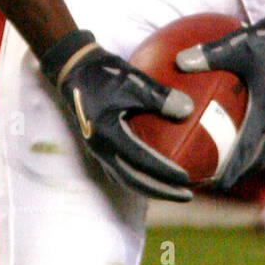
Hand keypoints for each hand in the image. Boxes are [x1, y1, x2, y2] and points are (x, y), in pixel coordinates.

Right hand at [42, 29, 194, 201]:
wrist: (75, 69)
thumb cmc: (106, 74)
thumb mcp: (134, 82)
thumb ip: (160, 97)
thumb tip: (189, 110)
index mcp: (108, 134)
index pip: (142, 161)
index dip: (165, 172)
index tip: (187, 178)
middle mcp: (101, 148)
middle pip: (134, 181)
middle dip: (161, 191)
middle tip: (187, 195)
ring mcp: (97, 150)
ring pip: (125, 180)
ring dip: (149, 189)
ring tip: (173, 191)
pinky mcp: (98, 147)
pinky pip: (119, 172)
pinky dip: (137, 179)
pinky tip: (152, 177)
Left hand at [176, 0, 264, 188]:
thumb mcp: (241, 45)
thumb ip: (210, 55)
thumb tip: (179, 62)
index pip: (247, 150)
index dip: (231, 170)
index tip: (215, 185)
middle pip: (261, 156)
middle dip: (242, 173)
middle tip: (220, 182)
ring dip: (254, 158)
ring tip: (235, 166)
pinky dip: (262, 139)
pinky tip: (251, 131)